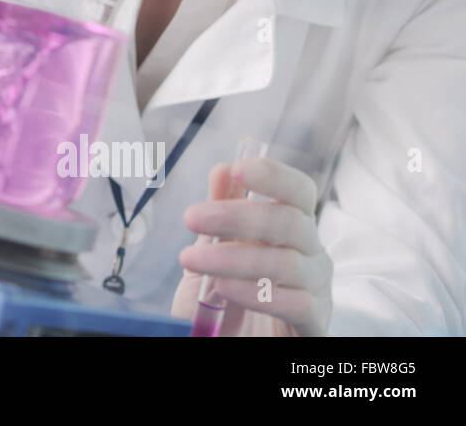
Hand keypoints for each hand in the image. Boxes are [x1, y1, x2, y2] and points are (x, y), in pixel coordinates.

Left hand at [171, 156, 332, 335]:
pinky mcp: (315, 325)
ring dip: (233, 258)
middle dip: (237, 216)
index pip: (299, 192)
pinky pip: (296, 304)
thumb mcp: (215, 249)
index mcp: (294, 228)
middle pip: (290, 222)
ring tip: (192, 259)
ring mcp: (318, 289)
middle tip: (192, 217)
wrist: (236, 340)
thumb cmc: (230, 292)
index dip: (273, 176)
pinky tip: (224, 288)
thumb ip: (222, 210)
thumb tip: (222, 169)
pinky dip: (257, 294)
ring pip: (287, 263)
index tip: (237, 169)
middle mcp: (313, 254)